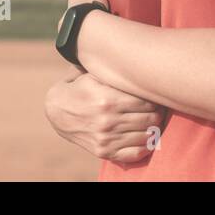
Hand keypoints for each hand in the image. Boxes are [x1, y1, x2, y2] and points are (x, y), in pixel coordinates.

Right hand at [44, 72, 163, 163]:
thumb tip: (140, 61)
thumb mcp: (92, 73)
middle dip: (157, 112)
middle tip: (157, 107)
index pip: (146, 101)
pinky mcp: (104, 152)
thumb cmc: (80, 87)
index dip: (154, 98)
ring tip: (152, 120)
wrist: (56, 111)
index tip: (154, 95)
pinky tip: (145, 137)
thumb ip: (114, 70)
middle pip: (150, 118)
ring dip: (153, 128)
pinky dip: (145, 146)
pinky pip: (136, 153)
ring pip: (146, 136)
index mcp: (108, 99)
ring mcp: (106, 139)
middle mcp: (108, 120)